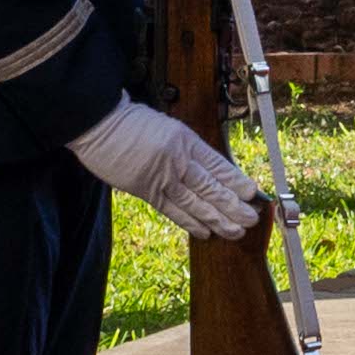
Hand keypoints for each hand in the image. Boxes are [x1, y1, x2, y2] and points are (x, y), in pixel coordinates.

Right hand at [68, 98, 262, 239]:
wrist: (100, 124)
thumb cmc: (133, 123)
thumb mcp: (170, 128)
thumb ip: (189, 149)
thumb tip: (210, 172)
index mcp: (187, 141)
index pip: (219, 166)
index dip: (237, 182)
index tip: (254, 194)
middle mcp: (178, 161)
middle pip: (211, 188)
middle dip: (234, 206)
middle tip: (251, 219)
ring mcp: (161, 178)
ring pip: (195, 203)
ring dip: (217, 219)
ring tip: (235, 231)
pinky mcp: (145, 191)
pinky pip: (172, 210)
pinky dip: (190, 223)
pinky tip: (205, 232)